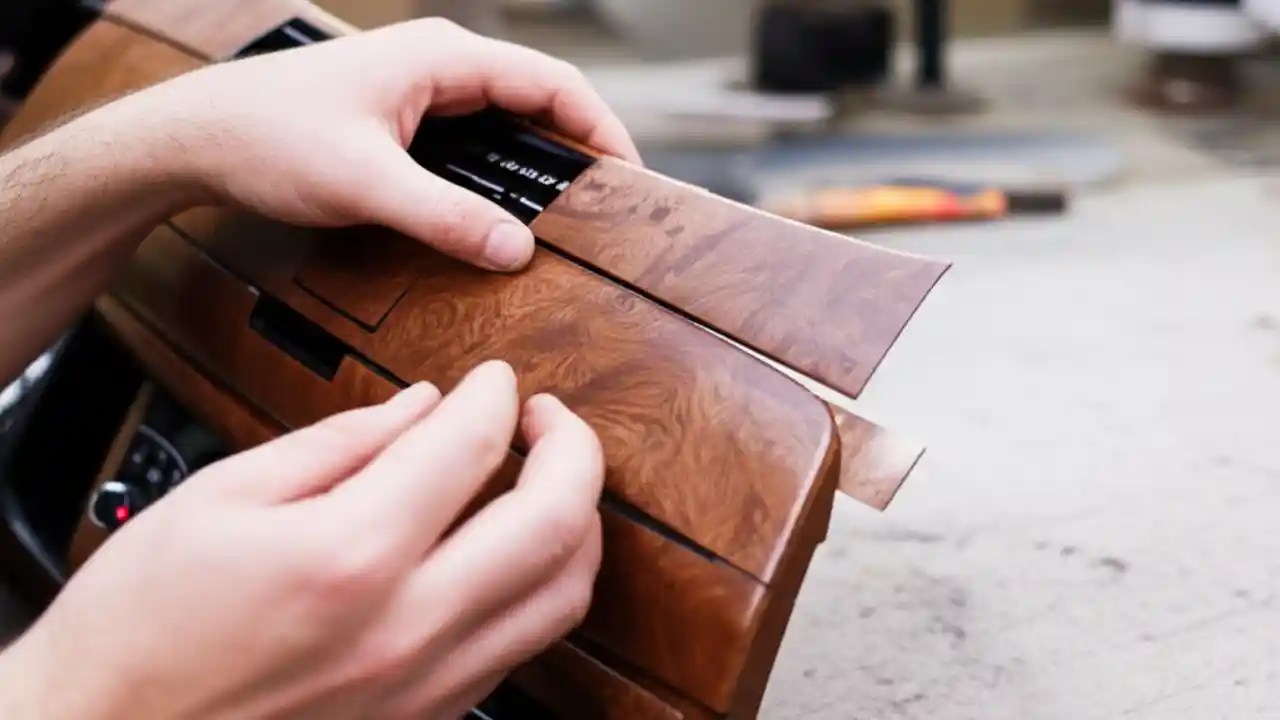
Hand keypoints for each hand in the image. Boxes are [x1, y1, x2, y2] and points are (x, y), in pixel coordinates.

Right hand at [0, 361, 604, 718]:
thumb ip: (336, 444)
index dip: (493, 393)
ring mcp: (425, 684)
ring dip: (578, 523)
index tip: (492, 379)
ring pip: (562, 594)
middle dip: (574, 447)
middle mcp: (405, 627)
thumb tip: (420, 407)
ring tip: (550, 482)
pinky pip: (524, 645)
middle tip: (548, 416)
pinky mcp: (426, 717)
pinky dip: (540, 585)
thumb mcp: (219, 499)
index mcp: (347, 554)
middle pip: (555, 522)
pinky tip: (512, 555)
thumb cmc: (139, 629)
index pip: (469, 445)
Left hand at [116, 18, 639, 270]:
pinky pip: (475, 141)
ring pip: (507, 122)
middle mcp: (441, 64)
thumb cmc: (266, 137)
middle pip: (539, 100)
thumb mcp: (364, 183)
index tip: (632, 179)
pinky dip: (502, 173)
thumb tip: (516, 250)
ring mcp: (423, 89)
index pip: (553, 83)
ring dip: (540, 165)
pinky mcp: (406, 117)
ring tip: (572, 216)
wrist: (196, 137)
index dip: (602, 129)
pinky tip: (507, 213)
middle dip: (580, 150)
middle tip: (609, 209)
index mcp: (443, 57)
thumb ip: (445, 217)